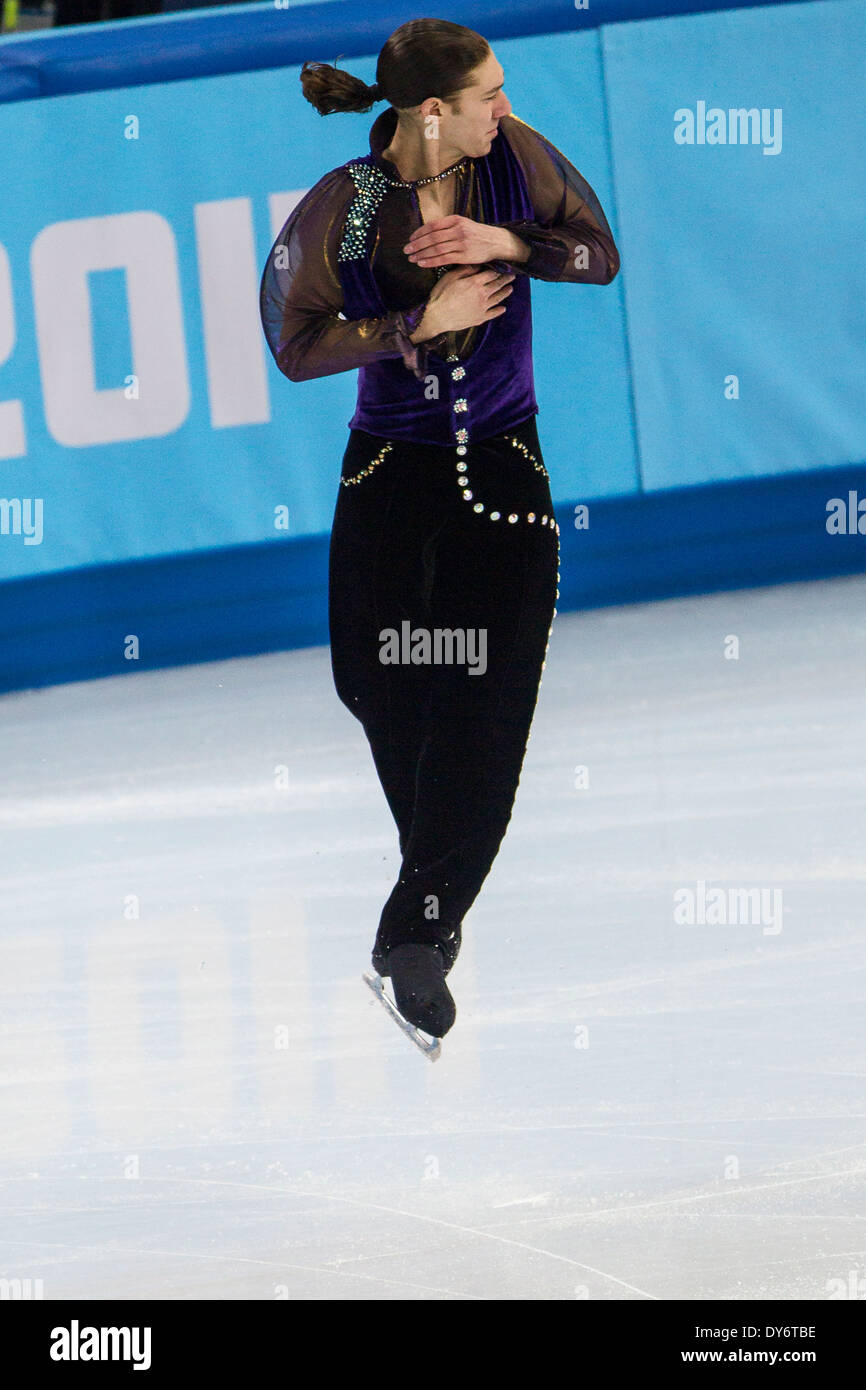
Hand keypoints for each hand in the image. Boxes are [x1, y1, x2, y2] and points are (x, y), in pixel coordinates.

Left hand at [403, 216, 519, 268]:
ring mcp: (461, 243)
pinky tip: (422, 263)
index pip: (433, 225)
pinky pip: (443, 259)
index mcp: (456, 220)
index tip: (410, 239)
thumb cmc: (476, 234)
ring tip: (412, 258)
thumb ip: (446, 227)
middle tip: (406, 250)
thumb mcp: (463, 224)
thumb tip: (426, 234)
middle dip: (417, 244)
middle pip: (432, 237)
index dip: (419, 232)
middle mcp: (458, 230)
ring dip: (422, 254)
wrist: (496, 241)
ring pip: (436, 249)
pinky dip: (431, 261)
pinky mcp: (464, 256)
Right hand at [411, 265, 515, 340]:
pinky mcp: (479, 318)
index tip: (503, 267)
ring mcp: (482, 308)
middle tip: (512, 276)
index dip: (497, 269)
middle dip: (505, 279)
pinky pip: (493, 314)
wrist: (436, 317)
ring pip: (498, 298)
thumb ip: (465, 270)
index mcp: (475, 282)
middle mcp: (482, 295)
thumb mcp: (450, 277)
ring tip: (510, 289)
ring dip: (505, 293)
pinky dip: (499, 311)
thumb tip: (476, 265)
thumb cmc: (441, 295)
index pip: (491, 274)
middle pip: (497, 285)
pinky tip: (503, 308)